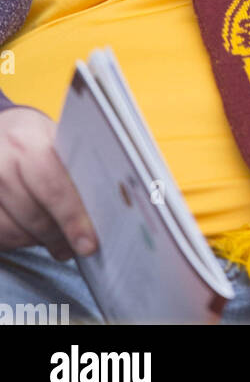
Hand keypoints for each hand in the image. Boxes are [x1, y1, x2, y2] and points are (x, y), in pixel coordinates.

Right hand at [0, 108, 97, 260]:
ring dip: (42, 241)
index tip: (89, 241)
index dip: (73, 217)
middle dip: (61, 235)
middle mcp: (1, 164)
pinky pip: (1, 237)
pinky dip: (20, 241)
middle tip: (82, 244)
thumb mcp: (56, 137)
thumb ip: (75, 165)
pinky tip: (35, 234)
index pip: (53, 185)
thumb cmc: (31, 137)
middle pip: (34, 215)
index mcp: (27, 142)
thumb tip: (107, 201)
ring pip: (15, 232)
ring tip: (61, 240)